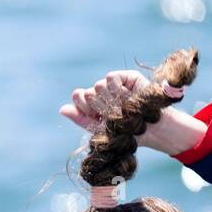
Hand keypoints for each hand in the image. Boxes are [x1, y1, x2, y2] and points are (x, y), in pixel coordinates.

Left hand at [58, 70, 198, 153]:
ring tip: (121, 109)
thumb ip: (80, 119)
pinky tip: (125, 96)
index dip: (81, 104)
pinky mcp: (126, 77)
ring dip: (109, 100)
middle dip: (98, 107)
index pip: (78, 96)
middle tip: (111, 115)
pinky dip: (116, 89)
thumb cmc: (125, 133)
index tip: (91, 114)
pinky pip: (111, 77)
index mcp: (93, 105)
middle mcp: (103, 93)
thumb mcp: (100, 130)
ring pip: (98, 85)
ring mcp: (114, 84)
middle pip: (87, 92)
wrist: (149, 129)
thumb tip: (61, 109)